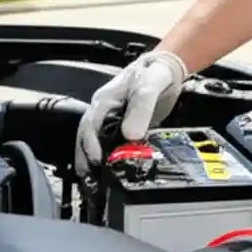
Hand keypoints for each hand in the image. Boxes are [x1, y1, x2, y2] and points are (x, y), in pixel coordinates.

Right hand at [74, 50, 187, 176]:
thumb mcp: (149, 87)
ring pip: (95, 142)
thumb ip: (141, 109)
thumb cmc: (155, 74)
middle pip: (86, 137)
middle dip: (84, 158)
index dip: (90, 143)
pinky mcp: (123, 128)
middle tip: (89, 180)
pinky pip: (111, 144)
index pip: (89, 125)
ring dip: (92, 161)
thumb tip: (131, 135)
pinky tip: (111, 173)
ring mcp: (112, 120)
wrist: (167, 70)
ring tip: (94, 182)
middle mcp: (103, 111)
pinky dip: (108, 158)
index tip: (96, 160)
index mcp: (104, 100)